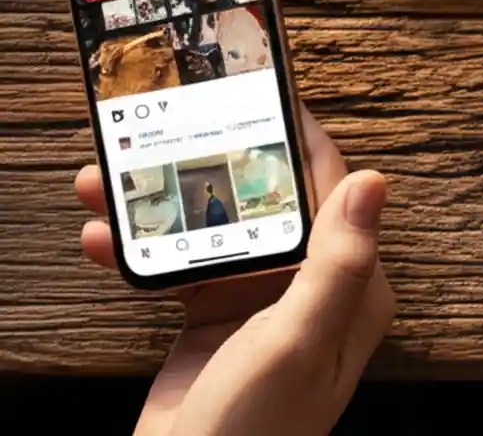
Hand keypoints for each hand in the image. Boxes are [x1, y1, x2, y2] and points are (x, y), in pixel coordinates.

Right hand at [76, 107, 394, 435]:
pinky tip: (102, 235)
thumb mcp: (298, 338)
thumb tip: (371, 180)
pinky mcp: (216, 314)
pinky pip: (181, 260)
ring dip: (161, 200)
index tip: (259, 89)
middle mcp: (313, 284)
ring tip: (105, 181)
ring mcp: (262, 299)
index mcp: (350, 284)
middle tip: (165, 126)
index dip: (296, 136)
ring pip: (215, 223)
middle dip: (210, 162)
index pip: (330, 189)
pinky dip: (141, 245)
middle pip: (264, 198)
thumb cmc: (258, 428)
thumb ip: (336, 260)